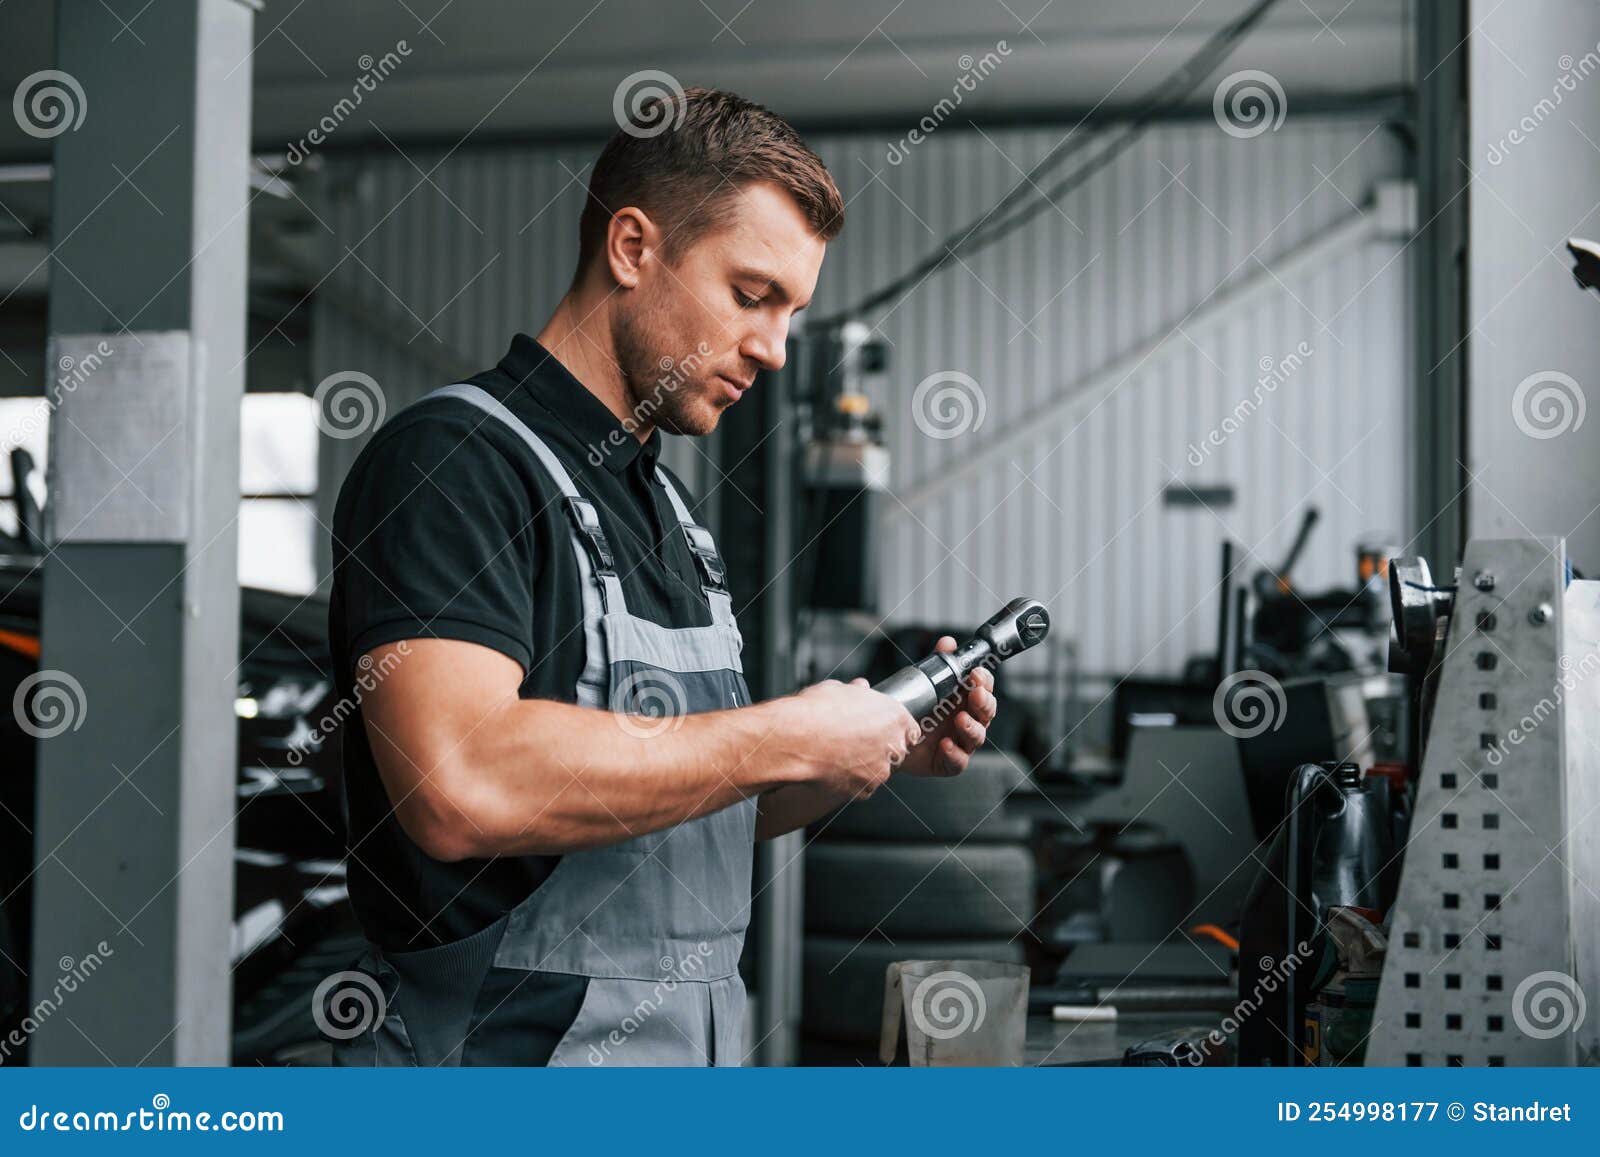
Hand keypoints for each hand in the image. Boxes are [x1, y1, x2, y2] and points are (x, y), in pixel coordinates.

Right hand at [777, 679, 919, 800]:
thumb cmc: (815, 713)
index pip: (908, 728)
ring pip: (878, 769)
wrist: (796, 741)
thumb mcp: (837, 690)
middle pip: (895, 750)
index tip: (878, 729)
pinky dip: (850, 781)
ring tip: (837, 754)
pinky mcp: (864, 790)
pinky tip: (832, 768)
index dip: (891, 729)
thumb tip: (858, 689)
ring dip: (863, 765)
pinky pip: (861, 786)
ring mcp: (880, 770)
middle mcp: (893, 745)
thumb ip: (856, 692)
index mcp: (894, 717)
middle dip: (879, 747)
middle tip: (853, 741)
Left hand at [896, 636, 998, 776]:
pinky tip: (946, 744)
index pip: (985, 688)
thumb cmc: (915, 710)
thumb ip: (938, 663)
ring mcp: (959, 741)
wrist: (889, 738)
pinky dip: (955, 754)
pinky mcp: (947, 762)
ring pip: (977, 737)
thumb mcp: (925, 683)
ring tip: (960, 719)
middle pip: (987, 712)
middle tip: (975, 693)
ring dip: (972, 727)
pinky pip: (958, 761)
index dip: (985, 681)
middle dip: (984, 702)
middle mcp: (967, 720)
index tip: (976, 673)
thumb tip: (948, 643)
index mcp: (964, 699)